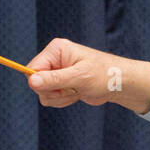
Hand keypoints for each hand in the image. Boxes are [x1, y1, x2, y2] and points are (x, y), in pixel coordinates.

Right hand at [26, 38, 149, 113]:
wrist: (117, 84)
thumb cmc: (103, 75)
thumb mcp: (79, 77)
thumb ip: (55, 79)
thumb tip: (32, 81)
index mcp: (56, 50)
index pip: (32, 68)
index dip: (40, 82)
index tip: (57, 87)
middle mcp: (54, 59)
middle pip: (35, 82)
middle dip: (53, 91)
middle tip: (72, 89)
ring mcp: (56, 72)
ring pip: (43, 92)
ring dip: (60, 97)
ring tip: (77, 90)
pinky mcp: (60, 83)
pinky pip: (50, 98)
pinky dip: (63, 100)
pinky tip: (76, 94)